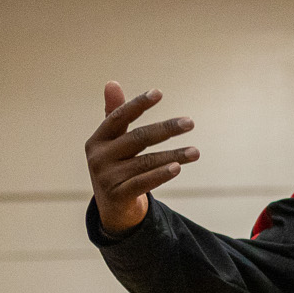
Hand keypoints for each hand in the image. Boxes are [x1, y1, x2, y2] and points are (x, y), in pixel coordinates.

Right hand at [85, 82, 198, 236]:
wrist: (112, 210)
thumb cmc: (116, 167)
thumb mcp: (113, 143)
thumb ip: (115, 114)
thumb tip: (112, 82)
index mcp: (98, 140)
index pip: (119, 117)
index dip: (138, 104)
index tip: (159, 93)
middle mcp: (99, 157)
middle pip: (138, 138)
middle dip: (166, 129)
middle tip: (190, 122)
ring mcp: (107, 178)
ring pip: (146, 162)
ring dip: (174, 155)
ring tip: (195, 152)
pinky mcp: (118, 196)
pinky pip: (144, 182)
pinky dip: (161, 174)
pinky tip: (177, 167)